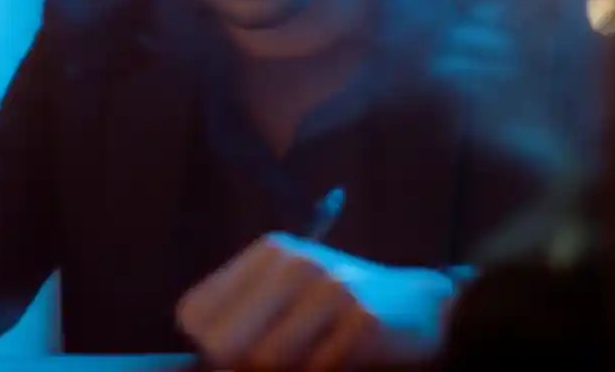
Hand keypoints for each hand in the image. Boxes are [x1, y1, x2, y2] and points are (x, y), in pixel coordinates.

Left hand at [177, 233, 455, 370]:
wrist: (419, 307)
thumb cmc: (337, 309)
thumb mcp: (284, 298)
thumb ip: (238, 321)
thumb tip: (205, 356)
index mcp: (269, 253)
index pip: (194, 313)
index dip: (206, 347)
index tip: (232, 354)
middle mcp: (296, 263)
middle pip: (225, 343)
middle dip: (239, 365)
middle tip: (268, 365)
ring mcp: (333, 289)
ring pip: (267, 361)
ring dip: (287, 371)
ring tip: (311, 357)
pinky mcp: (365, 321)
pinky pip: (316, 371)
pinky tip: (340, 359)